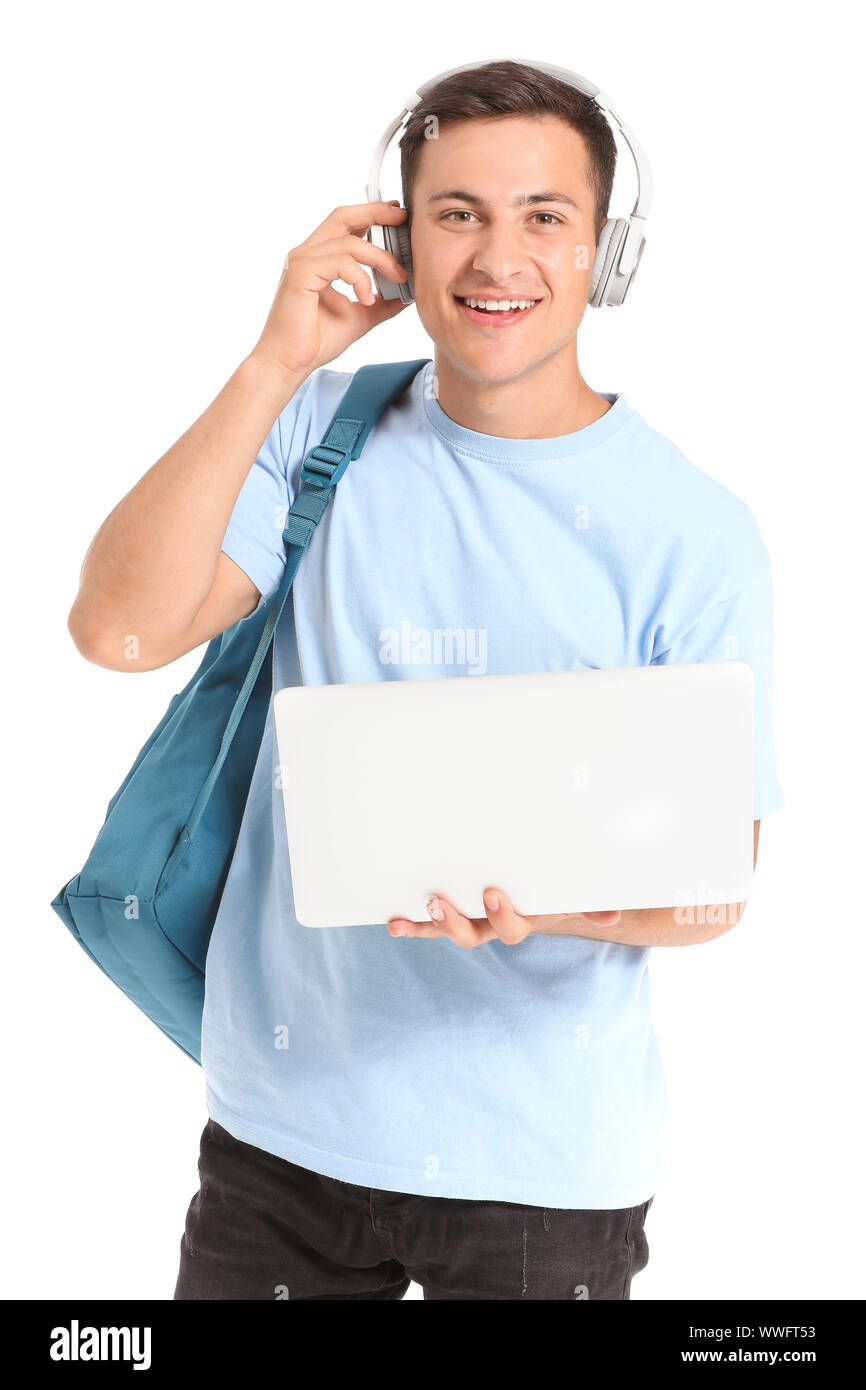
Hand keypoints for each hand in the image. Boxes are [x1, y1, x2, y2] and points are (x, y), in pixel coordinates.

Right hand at [251, 201, 409, 376]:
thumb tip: (408, 293)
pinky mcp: (301, 274)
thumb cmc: (316, 341)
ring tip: (398, 279)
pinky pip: (340, 263)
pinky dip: (360, 278)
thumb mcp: (361, 316)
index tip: (398, 215)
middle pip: (343, 217)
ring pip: (349, 242)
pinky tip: (368, 299)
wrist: (289, 362)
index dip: (372, 214)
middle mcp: (307, 254)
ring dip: (380, 258)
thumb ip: (382, 302)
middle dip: (375, 212)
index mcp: (318, 258)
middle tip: (402, 218)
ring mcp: (302, 261)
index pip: (346, 224)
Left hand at [387, 888, 621, 948]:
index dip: (501, 916)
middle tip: (437, 899)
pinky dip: (411, 925)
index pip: (510, 927)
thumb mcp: (573, 894)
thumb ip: (590, 904)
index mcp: (522, 919)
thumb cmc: (557, 890)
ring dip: (424, 925)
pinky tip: (392, 922)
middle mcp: (491, 925)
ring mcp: (470, 919)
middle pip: (470, 936)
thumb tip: (615, 916)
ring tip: (404, 918)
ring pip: (445, 929)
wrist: (543, 892)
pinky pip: (427, 922)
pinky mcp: (451, 911)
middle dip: (452, 921)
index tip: (492, 893)